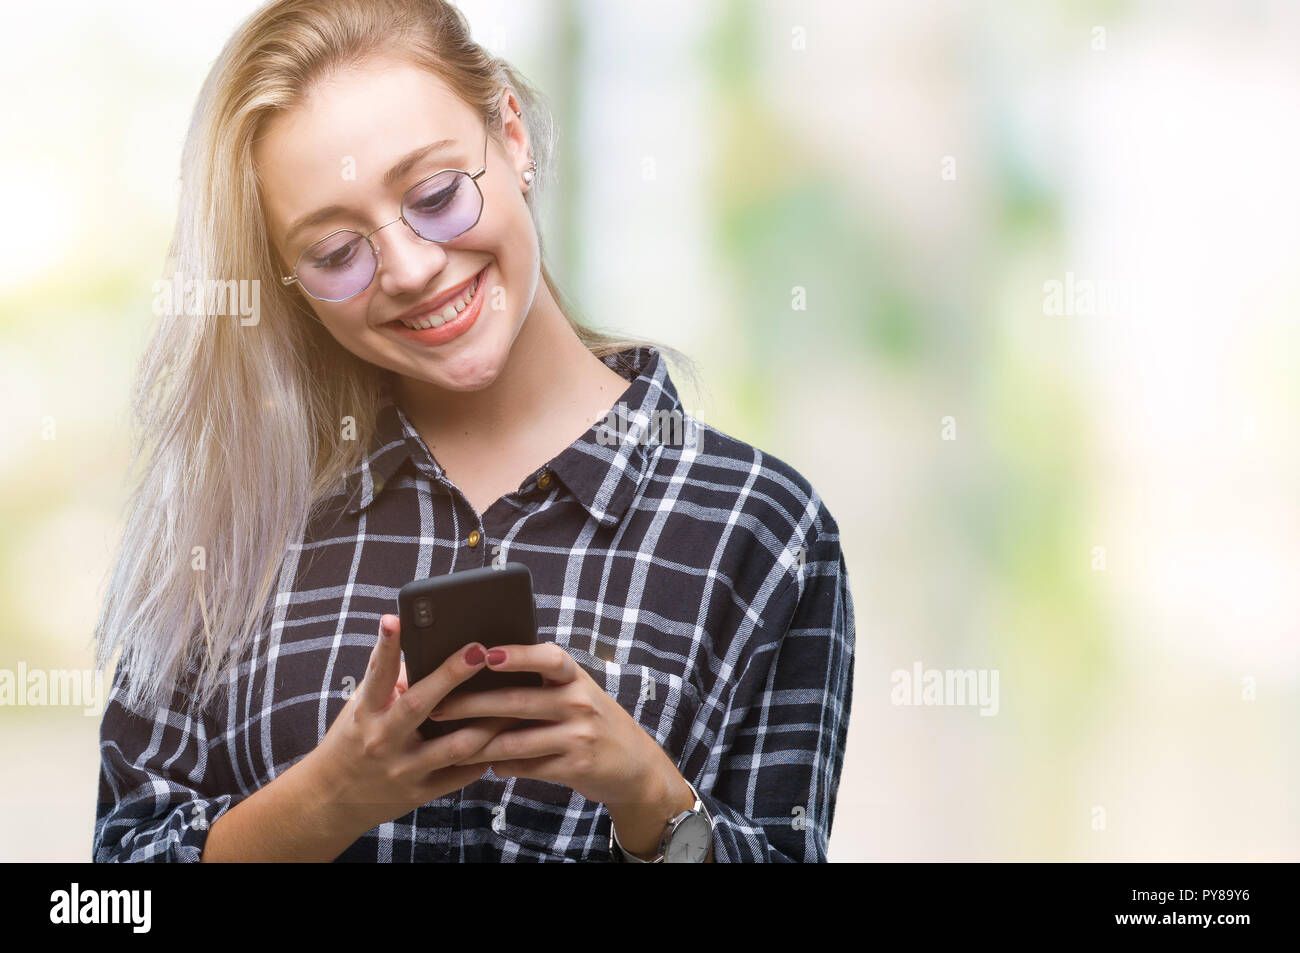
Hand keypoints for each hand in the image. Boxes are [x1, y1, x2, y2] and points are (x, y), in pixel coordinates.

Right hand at [307, 613, 516, 837]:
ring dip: (489, 723)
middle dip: (451, 676)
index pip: (376, 674)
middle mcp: (383, 740)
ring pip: (455, 746)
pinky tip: (508, 736)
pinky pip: (462, 774)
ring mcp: (404, 770)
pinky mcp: (421, 793)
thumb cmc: (355, 739)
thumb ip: (392, 679)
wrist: (333, 799)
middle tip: (480, 650)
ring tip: (516, 699)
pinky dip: (487, 754)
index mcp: (366, 712)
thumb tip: (431, 645)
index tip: (395, 619)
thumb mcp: (362, 706)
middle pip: (419, 705)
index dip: (385, 646)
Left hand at [426, 642, 693, 838]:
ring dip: (478, 744)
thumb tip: (483, 669)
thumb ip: (541, 683)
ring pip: (515, 741)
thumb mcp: (576, 693)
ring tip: (449, 744)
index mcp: (574, 676)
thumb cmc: (592, 721)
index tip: (486, 654)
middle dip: (472, 705)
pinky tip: (488, 765)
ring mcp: (578, 735)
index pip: (548, 658)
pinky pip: (527, 767)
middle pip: (518, 701)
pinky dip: (503, 766)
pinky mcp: (575, 766)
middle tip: (437, 707)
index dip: (518, 655)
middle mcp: (579, 701)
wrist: (635, 764)